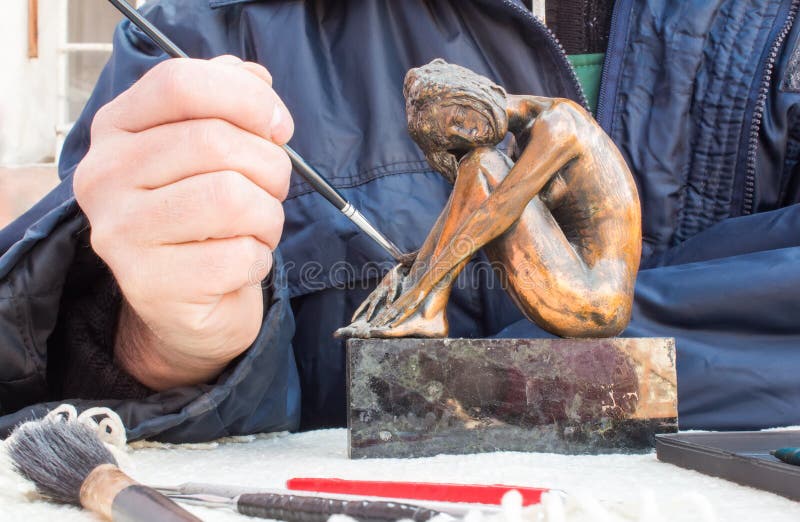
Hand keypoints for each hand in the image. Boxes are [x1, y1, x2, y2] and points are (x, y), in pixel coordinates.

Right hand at [73, 56, 293, 389]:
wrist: (184, 304)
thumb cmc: (204, 216)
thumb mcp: (210, 150)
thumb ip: (228, 101)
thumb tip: (257, 79)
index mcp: (116, 129)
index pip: (178, 82)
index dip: (246, 98)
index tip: (279, 127)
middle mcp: (104, 175)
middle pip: (213, 141)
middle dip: (270, 166)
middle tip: (272, 189)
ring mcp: (120, 233)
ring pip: (230, 198)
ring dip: (267, 215)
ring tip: (256, 227)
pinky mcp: (149, 284)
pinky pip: (237, 256)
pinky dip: (258, 259)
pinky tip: (240, 264)